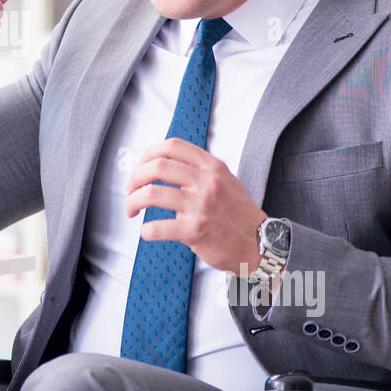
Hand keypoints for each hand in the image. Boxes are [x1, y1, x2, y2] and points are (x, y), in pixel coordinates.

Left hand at [124, 137, 268, 274]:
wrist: (259, 243)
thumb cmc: (239, 214)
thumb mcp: (226, 180)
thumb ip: (200, 170)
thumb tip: (167, 164)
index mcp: (211, 167)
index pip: (172, 146)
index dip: (149, 154)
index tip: (142, 167)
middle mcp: (206, 182)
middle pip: (157, 166)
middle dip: (135, 178)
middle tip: (131, 190)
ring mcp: (201, 206)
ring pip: (152, 194)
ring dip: (133, 202)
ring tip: (132, 210)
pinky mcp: (195, 231)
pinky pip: (158, 227)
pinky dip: (146, 230)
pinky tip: (147, 232)